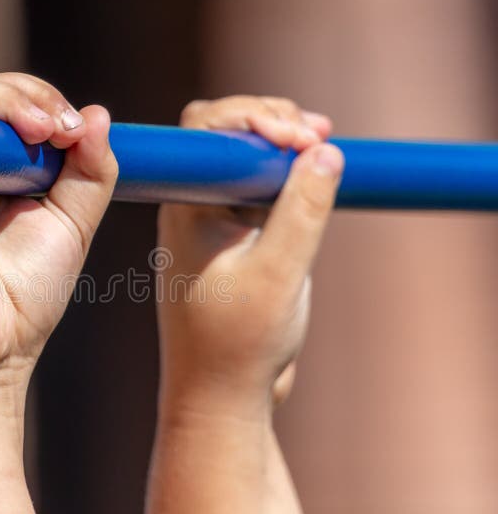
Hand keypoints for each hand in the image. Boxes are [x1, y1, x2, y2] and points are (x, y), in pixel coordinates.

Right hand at [0, 71, 117, 406]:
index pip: (9, 109)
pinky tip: (19, 128)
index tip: (77, 129)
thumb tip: (97, 113)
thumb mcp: (72, 224)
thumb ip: (88, 171)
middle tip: (65, 129)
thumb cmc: (26, 297)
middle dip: (33, 97)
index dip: (44, 103)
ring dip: (9, 98)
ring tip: (46, 130)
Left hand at [157, 96, 342, 419]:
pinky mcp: (236, 245)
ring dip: (282, 147)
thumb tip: (324, 151)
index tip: (302, 138)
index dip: (255, 116)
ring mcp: (215, 226)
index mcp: (188, 208)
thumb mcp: (279, 275)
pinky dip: (286, 178)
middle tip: (319, 136)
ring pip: (244, 163)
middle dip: (272, 123)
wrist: (220, 398)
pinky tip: (314, 176)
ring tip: (322, 144)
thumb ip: (302, 211)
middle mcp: (195, 209)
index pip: (208, 129)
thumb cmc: (237, 344)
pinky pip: (257, 193)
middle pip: (225, 135)